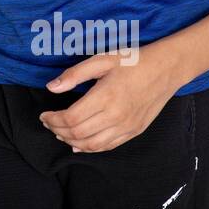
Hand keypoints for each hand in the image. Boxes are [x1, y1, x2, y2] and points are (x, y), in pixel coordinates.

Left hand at [37, 44, 180, 152]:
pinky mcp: (134, 131)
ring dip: (71, 142)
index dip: (52, 119)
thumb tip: (51, 87)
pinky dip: (90, 148)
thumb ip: (74, 74)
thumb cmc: (132, 61)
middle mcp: (116, 116)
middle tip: (48, 123)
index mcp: (105, 96)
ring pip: (92, 145)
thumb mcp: (101, 59)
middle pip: (78, 134)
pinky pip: (108, 146)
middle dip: (58, 131)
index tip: (43, 115)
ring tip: (60, 133)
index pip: (71, 118)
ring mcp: (127, 126)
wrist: (165, 69)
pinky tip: (79, 144)